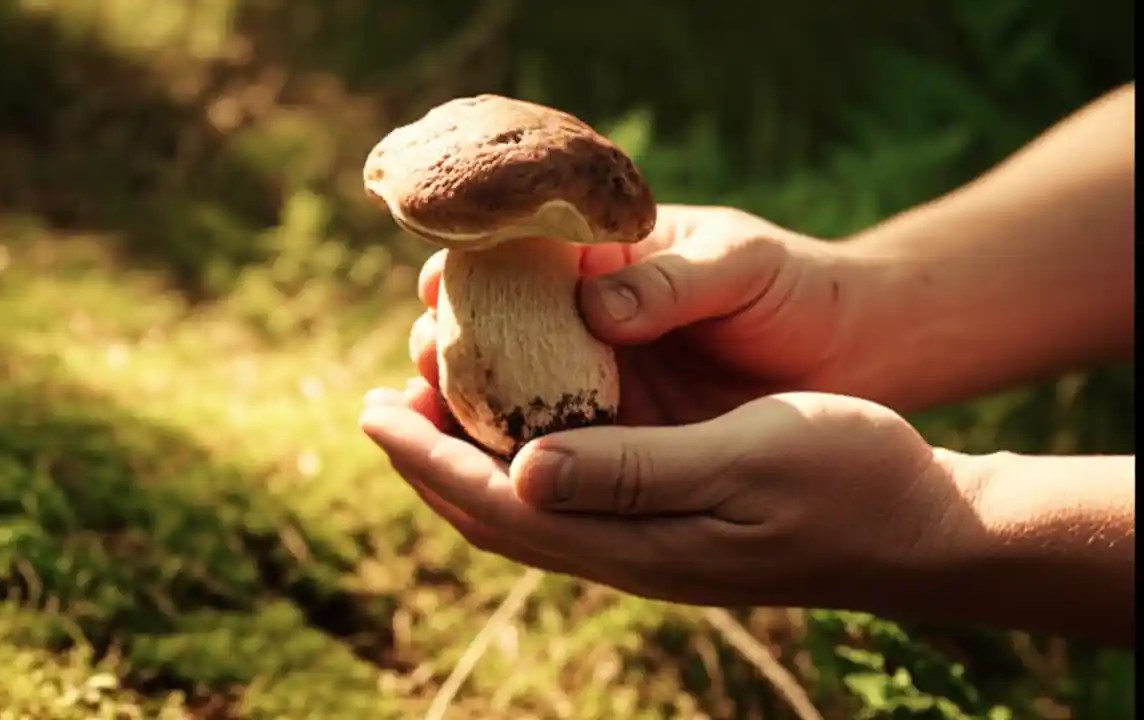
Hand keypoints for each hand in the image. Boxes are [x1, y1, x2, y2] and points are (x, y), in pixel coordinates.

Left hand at [361, 382, 980, 611]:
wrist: (920, 524)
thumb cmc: (848, 476)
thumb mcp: (746, 456)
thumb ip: (634, 468)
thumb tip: (524, 470)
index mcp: (635, 539)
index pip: (496, 505)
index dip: (424, 459)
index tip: (370, 409)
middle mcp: (627, 548)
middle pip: (494, 512)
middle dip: (427, 459)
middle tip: (379, 400)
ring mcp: (648, 538)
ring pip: (526, 503)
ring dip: (467, 455)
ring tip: (430, 399)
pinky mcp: (670, 517)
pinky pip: (570, 486)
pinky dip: (523, 449)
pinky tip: (523, 410)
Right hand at [410, 205, 868, 426]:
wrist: (867, 351)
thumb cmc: (803, 288)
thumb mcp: (742, 267)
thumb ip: (673, 282)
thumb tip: (593, 308)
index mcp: (608, 266)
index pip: (515, 263)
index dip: (464, 276)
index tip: (429, 292)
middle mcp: (592, 328)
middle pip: (498, 340)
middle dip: (445, 354)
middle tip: (415, 371)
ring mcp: (608, 387)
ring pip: (518, 404)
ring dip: (467, 416)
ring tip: (422, 426)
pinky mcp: (630, 442)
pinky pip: (562, 453)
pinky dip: (522, 462)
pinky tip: (491, 473)